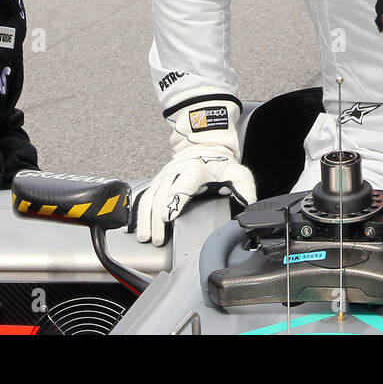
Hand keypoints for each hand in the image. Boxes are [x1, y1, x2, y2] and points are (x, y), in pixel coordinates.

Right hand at [135, 97, 255, 245]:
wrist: (205, 145)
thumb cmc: (220, 163)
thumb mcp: (237, 172)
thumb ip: (244, 188)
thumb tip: (249, 205)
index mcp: (195, 169)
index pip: (182, 186)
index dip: (174, 201)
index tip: (168, 217)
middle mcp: (175, 172)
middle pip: (161, 196)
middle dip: (156, 218)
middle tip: (157, 238)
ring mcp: (164, 176)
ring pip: (149, 197)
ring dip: (145, 218)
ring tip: (145, 237)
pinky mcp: (157, 181)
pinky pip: (143, 196)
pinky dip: (137, 211)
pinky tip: (133, 226)